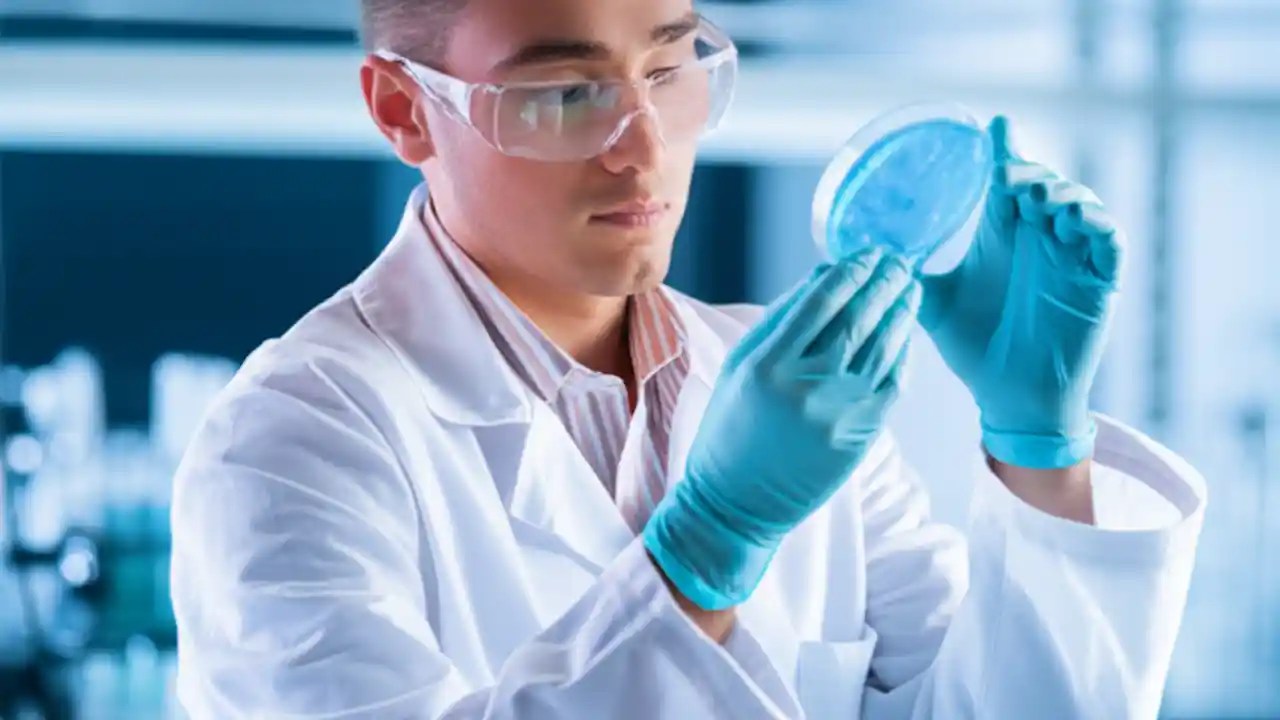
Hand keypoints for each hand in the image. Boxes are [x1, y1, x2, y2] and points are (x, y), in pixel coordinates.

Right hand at [644, 250, 918, 609]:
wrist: (738, 502)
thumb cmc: (731, 428)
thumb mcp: (740, 366)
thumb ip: (781, 319)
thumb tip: (825, 275)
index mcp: (769, 364)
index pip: (821, 301)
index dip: (850, 271)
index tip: (866, 252)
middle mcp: (809, 385)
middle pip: (859, 318)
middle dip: (883, 282)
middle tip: (898, 260)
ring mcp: (842, 411)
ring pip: (884, 347)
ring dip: (901, 311)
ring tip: (910, 286)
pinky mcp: (863, 434)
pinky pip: (893, 382)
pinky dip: (903, 352)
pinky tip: (905, 330)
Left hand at [920, 116, 1125, 468]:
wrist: (1009, 399)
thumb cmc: (974, 348)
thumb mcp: (935, 302)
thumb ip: (911, 271)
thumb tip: (862, 250)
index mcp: (1003, 233)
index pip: (1006, 177)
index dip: (1004, 149)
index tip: (993, 127)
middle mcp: (1039, 236)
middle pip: (1043, 181)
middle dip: (1028, 170)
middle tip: (1004, 174)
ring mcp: (1072, 256)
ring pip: (1078, 201)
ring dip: (1059, 190)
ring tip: (1033, 196)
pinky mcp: (1101, 280)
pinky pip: (1109, 239)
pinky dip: (1094, 223)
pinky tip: (1068, 221)